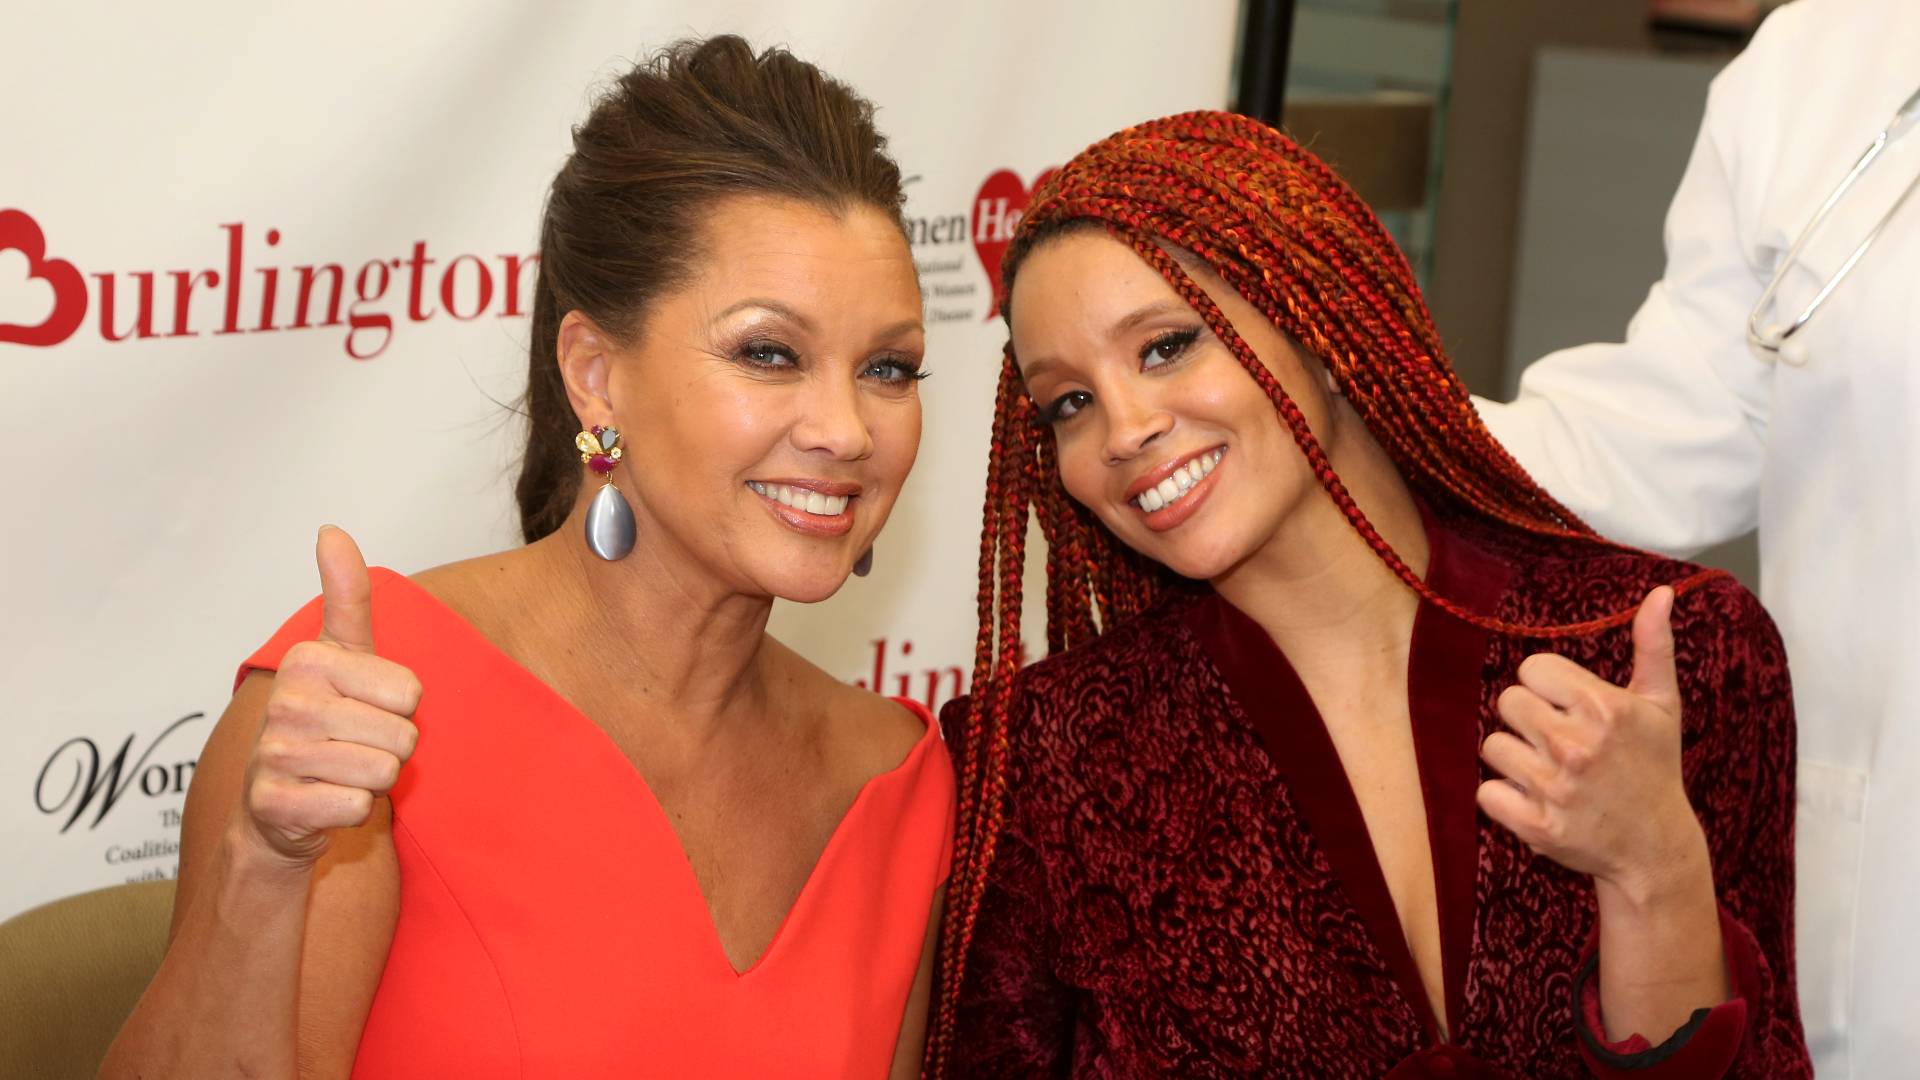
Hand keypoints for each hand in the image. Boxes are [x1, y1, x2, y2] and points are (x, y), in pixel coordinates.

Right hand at [239, 526, 421, 866]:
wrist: (278, 804)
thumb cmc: (324, 719)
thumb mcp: (341, 654)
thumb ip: (345, 595)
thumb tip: (331, 529)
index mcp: (308, 660)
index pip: (410, 692)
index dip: (399, 708)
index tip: (364, 707)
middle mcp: (286, 702)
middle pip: (403, 735)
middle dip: (390, 748)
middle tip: (353, 746)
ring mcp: (275, 754)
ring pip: (383, 772)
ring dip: (372, 780)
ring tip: (338, 771)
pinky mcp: (275, 804)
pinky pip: (357, 807)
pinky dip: (351, 810)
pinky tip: (323, 799)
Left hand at [1476, 587, 1705, 898]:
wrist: (1655, 847)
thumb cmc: (1653, 767)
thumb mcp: (1661, 705)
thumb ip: (1653, 645)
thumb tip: (1661, 592)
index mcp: (1603, 708)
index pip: (1532, 669)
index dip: (1547, 687)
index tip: (1568, 707)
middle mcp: (1577, 746)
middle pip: (1507, 703)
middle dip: (1528, 720)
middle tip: (1558, 741)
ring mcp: (1555, 789)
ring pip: (1492, 747)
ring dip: (1514, 759)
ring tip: (1550, 772)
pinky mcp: (1537, 826)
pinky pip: (1487, 793)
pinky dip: (1504, 798)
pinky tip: (1536, 800)